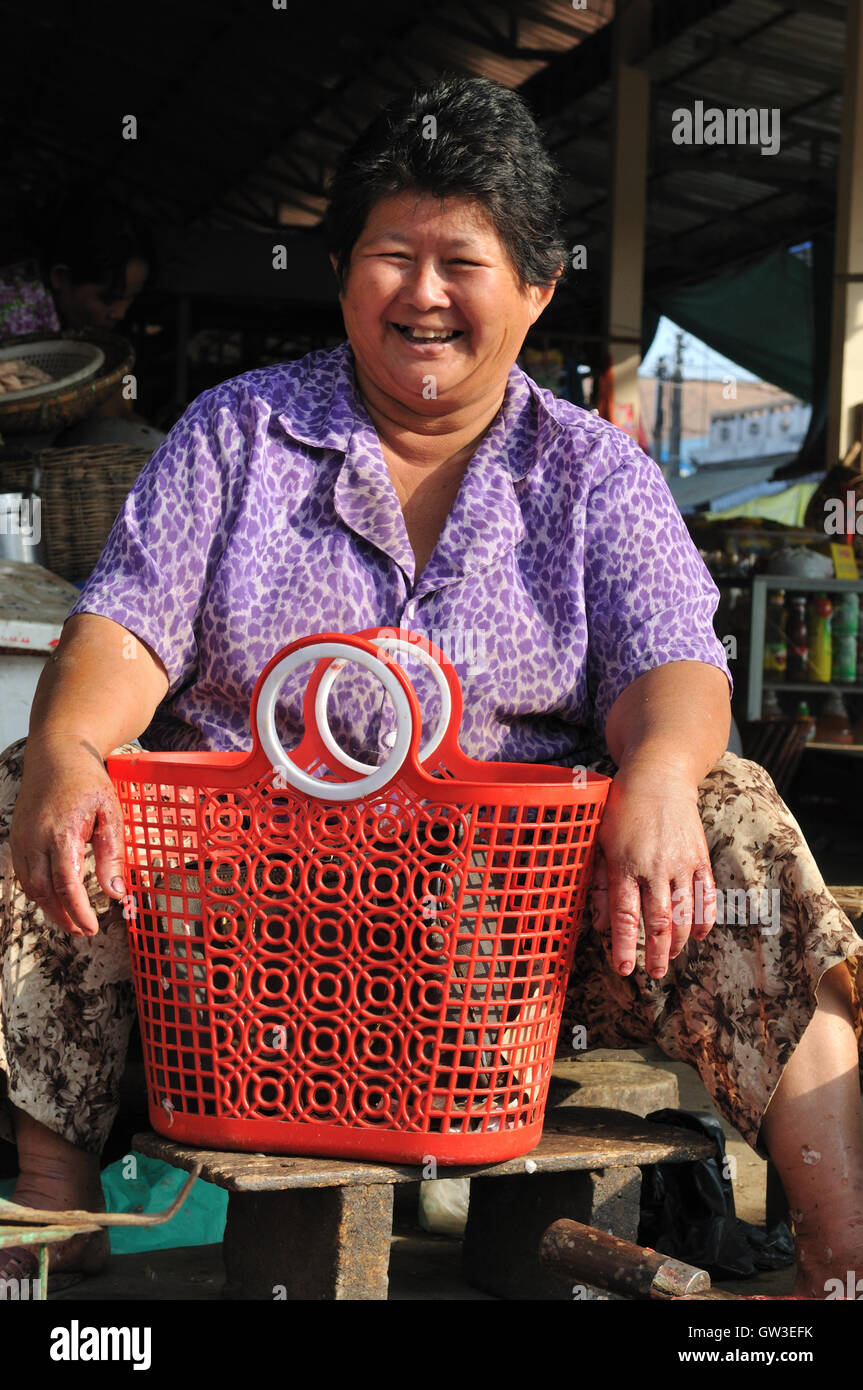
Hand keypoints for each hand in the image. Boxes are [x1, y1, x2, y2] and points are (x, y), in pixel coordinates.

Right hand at [9, 737, 126, 937]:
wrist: (56, 752)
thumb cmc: (87, 780)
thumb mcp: (110, 813)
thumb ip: (113, 854)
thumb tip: (116, 893)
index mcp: (61, 833)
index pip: (67, 885)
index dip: (79, 912)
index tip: (92, 929)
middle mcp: (34, 839)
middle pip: (44, 893)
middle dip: (63, 917)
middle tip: (84, 932)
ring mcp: (21, 838)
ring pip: (30, 886)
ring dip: (50, 908)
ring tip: (72, 920)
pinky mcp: (16, 837)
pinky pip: (24, 873)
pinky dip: (39, 890)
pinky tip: (56, 896)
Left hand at [591, 764, 715, 978]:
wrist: (659, 777)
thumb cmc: (622, 809)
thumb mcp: (601, 841)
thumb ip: (601, 883)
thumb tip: (599, 924)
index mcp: (625, 864)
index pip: (625, 915)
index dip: (624, 945)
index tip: (624, 969)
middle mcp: (655, 867)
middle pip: (659, 921)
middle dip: (657, 953)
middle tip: (654, 974)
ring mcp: (681, 863)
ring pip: (684, 914)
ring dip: (679, 942)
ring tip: (671, 959)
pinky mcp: (700, 858)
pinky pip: (707, 895)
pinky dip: (704, 919)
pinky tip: (698, 936)